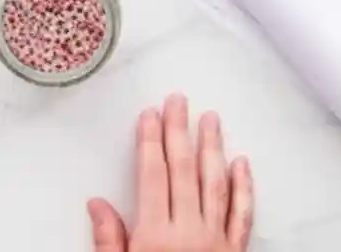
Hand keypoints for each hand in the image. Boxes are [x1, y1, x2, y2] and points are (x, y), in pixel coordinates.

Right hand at [88, 94, 253, 251]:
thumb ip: (108, 241)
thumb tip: (97, 205)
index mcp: (156, 237)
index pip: (152, 177)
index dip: (150, 142)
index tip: (149, 116)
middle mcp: (189, 234)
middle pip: (184, 171)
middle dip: (179, 132)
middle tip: (177, 102)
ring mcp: (216, 242)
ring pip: (215, 185)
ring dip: (212, 148)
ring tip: (210, 119)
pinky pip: (242, 214)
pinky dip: (243, 187)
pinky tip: (240, 163)